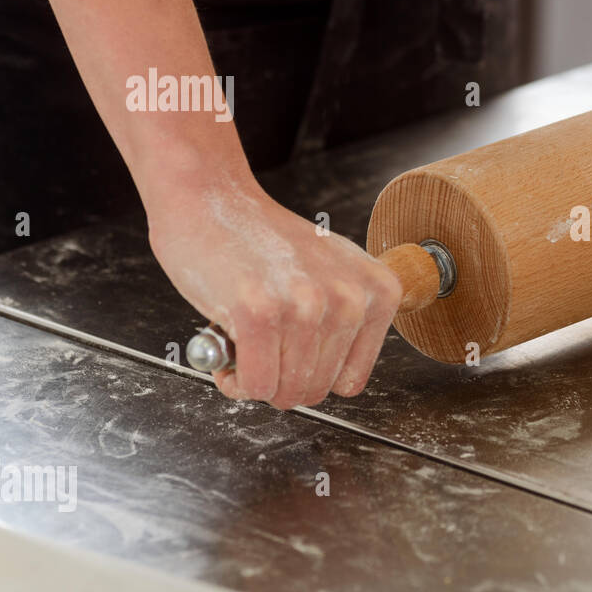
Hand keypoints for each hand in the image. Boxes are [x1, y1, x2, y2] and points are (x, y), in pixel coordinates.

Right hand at [148, 177, 403, 408]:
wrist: (211, 198)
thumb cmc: (263, 240)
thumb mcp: (332, 274)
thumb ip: (347, 322)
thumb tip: (340, 379)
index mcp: (379, 291)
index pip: (350, 380)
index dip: (312, 375)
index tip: (291, 352)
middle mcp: (352, 300)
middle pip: (317, 390)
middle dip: (280, 380)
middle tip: (259, 345)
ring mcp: (307, 306)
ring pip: (286, 394)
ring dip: (255, 381)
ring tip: (244, 341)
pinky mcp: (261, 314)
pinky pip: (255, 386)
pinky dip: (235, 381)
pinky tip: (228, 348)